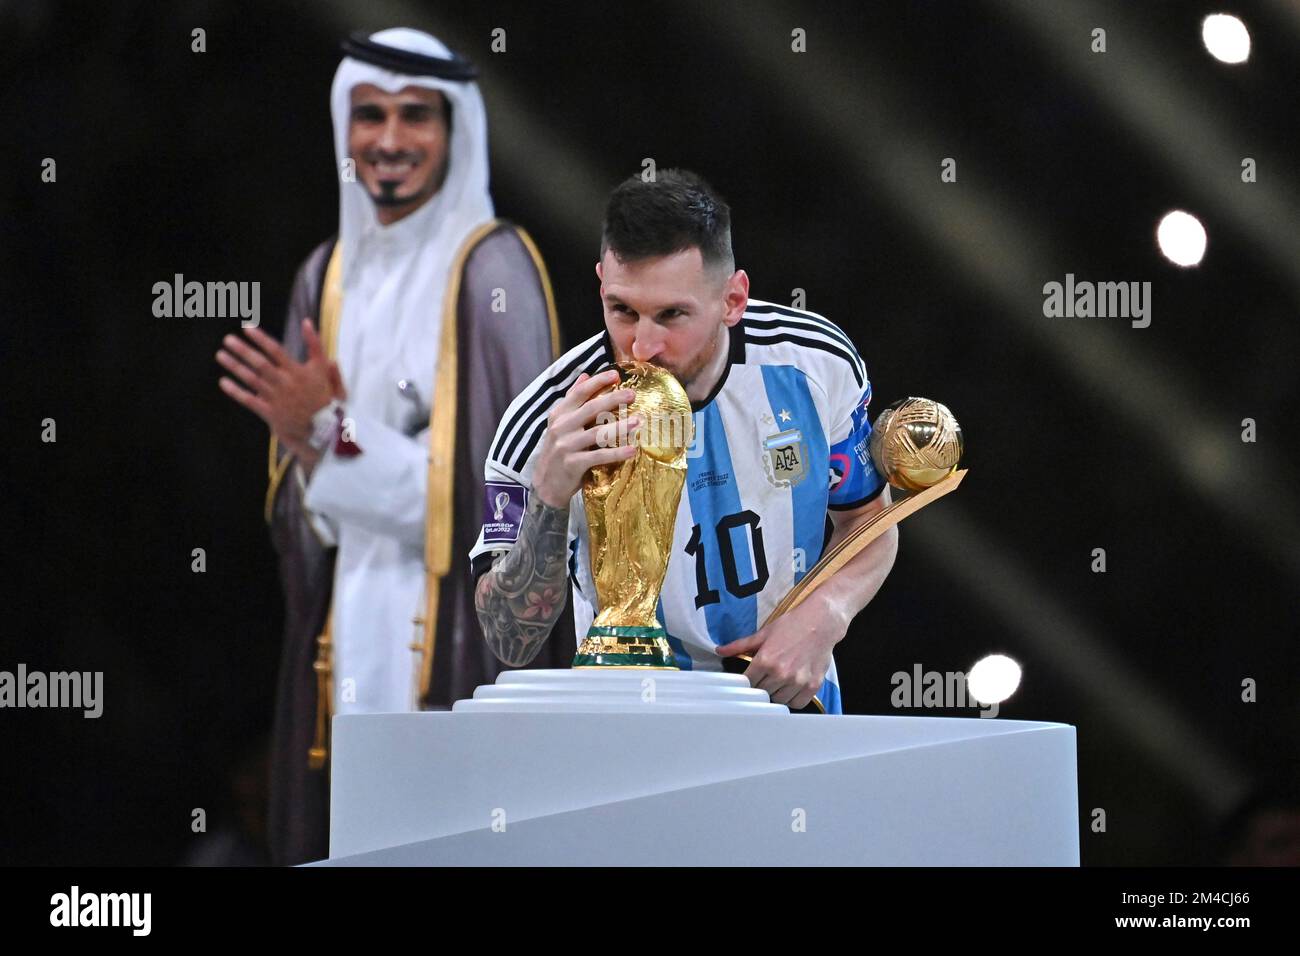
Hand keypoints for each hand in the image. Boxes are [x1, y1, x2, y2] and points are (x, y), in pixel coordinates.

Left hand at [216, 319, 343, 457]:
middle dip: (242, 351)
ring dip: (235, 366)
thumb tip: (307, 322)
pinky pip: (249, 400)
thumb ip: (315, 344)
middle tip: (227, 339)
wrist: (323, 429)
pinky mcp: (270, 413)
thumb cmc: (323, 396)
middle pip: (260, 364)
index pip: (276, 350)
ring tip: (220, 355)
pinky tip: (223, 382)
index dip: (260, 339)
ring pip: (252, 379)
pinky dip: (235, 391)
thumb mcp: (323, 368)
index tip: (246, 328)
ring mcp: (276, 399)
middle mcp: (285, 383)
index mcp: (297, 371)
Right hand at [531, 369, 640, 508]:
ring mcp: (566, 446)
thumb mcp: (560, 423)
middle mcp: (561, 427)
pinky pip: (598, 456)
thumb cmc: (558, 451)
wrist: (546, 484)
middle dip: (613, 399)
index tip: (616, 374)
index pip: (579, 392)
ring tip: (638, 421)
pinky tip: (631, 450)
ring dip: (620, 426)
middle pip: (590, 409)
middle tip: (632, 394)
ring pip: (597, 433)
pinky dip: (616, 453)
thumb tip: (585, 375)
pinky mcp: (573, 464)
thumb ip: (572, 400)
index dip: (597, 381)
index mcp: (559, 414)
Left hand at [715, 596, 848, 708]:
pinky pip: (797, 703)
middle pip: (762, 694)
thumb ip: (740, 645)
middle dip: (761, 687)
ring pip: (779, 701)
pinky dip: (793, 700)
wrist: (821, 622)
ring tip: (779, 682)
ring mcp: (798, 681)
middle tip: (765, 679)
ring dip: (776, 694)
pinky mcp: (813, 685)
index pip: (747, 684)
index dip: (746, 683)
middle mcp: (781, 673)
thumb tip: (720, 650)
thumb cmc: (793, 625)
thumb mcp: (763, 633)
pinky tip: (791, 689)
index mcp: (765, 660)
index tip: (748, 680)